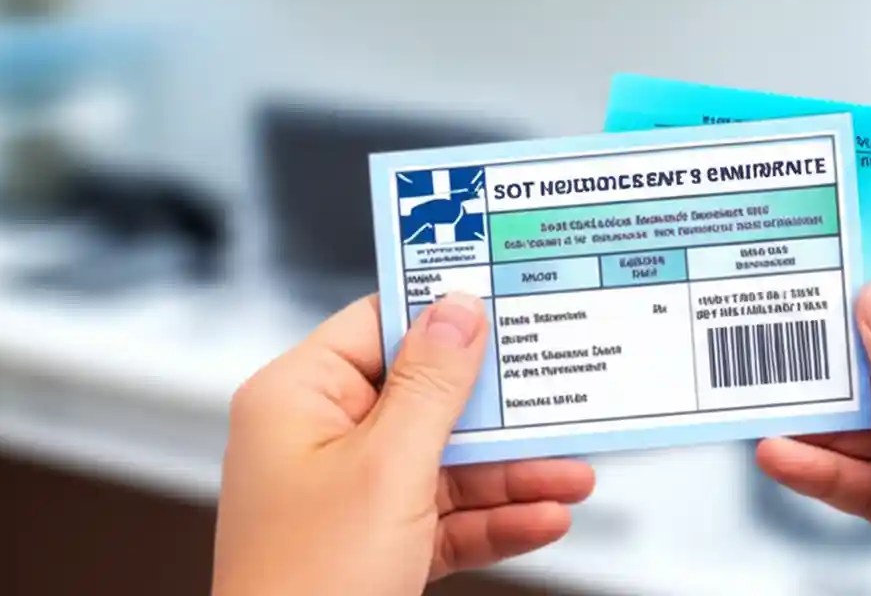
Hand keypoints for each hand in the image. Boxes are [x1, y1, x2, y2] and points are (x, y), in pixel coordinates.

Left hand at [213, 293, 594, 595]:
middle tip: (557, 398)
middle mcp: (319, 439)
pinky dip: (495, 519)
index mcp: (297, 399)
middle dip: (500, 414)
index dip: (443, 313)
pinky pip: (446, 516)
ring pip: (447, 464)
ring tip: (573, 474)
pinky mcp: (376, 544)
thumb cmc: (304, 583)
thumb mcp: (386, 470)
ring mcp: (350, 496)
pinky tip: (543, 518)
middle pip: (427, 399)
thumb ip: (431, 386)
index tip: (504, 302)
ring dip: (513, 473)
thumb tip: (458, 312)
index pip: (379, 326)